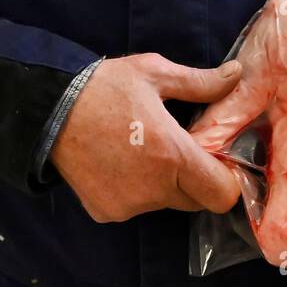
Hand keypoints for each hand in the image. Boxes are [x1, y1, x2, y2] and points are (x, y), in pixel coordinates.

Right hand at [50, 54, 242, 223]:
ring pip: (165, 203)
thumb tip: (237, 74)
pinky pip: (135, 207)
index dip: (226, 179)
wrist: (48, 109)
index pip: (223, 194)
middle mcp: (154, 188)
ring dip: (164, 185)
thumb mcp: (154, 74)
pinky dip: (135, 191)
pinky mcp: (106, 212)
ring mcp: (128, 205)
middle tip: (178, 149)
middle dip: (196, 179)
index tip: (216, 158)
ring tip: (142, 151)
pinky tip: (119, 163)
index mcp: (173, 155)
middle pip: (196, 201)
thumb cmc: (105, 87)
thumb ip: (200, 82)